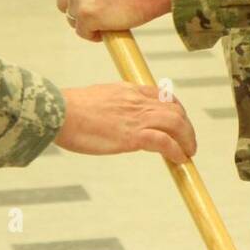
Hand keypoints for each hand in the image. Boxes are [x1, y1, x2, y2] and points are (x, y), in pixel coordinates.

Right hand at [54, 83, 195, 164]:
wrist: (60, 112)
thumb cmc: (70, 109)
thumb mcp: (98, 98)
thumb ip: (114, 105)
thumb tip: (118, 119)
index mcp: (128, 90)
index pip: (162, 95)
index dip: (176, 110)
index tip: (178, 122)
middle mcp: (137, 100)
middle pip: (175, 109)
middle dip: (186, 127)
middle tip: (188, 143)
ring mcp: (136, 117)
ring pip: (176, 124)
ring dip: (187, 140)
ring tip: (188, 153)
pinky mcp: (132, 136)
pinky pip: (165, 142)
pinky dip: (176, 151)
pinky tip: (179, 159)